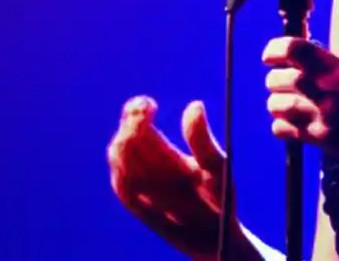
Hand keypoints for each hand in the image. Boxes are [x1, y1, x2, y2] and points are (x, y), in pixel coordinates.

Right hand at [107, 96, 237, 257]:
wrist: (218, 234)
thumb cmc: (219, 197)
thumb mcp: (216, 165)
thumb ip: (202, 139)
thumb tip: (195, 104)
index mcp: (163, 151)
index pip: (139, 123)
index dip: (137, 110)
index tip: (148, 103)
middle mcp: (148, 165)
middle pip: (126, 138)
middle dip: (130, 124)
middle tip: (144, 115)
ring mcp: (141, 185)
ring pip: (119, 159)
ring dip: (124, 144)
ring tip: (138, 130)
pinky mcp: (138, 206)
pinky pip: (122, 188)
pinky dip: (122, 173)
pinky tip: (129, 162)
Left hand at [262, 37, 338, 168]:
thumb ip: (327, 67)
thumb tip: (298, 60)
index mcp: (335, 68)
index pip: (293, 48)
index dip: (275, 50)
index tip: (270, 57)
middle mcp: (324, 88)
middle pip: (276, 78)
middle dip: (275, 81)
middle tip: (281, 85)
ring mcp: (319, 114)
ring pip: (275, 104)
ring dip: (277, 105)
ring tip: (288, 106)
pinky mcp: (317, 138)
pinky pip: (280, 128)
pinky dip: (281, 126)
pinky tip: (292, 125)